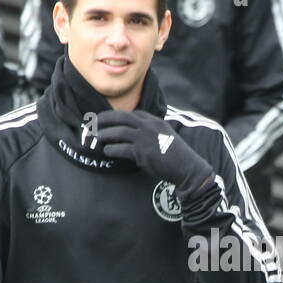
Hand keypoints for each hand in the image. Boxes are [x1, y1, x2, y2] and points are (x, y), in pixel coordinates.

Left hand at [95, 110, 213, 198]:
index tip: (110, 120)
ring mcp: (146, 138)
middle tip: (95, 123)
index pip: (135, 114)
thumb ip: (153, 135)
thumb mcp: (166, 138)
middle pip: (123, 117)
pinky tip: (107, 151)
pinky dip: (112, 149)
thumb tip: (136, 139)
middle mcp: (150, 127)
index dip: (120, 117)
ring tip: (96, 138)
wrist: (187, 168)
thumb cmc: (177, 157)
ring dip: (105, 134)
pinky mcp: (143, 153)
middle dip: (106, 118)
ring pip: (119, 131)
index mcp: (156, 122)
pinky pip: (121, 149)